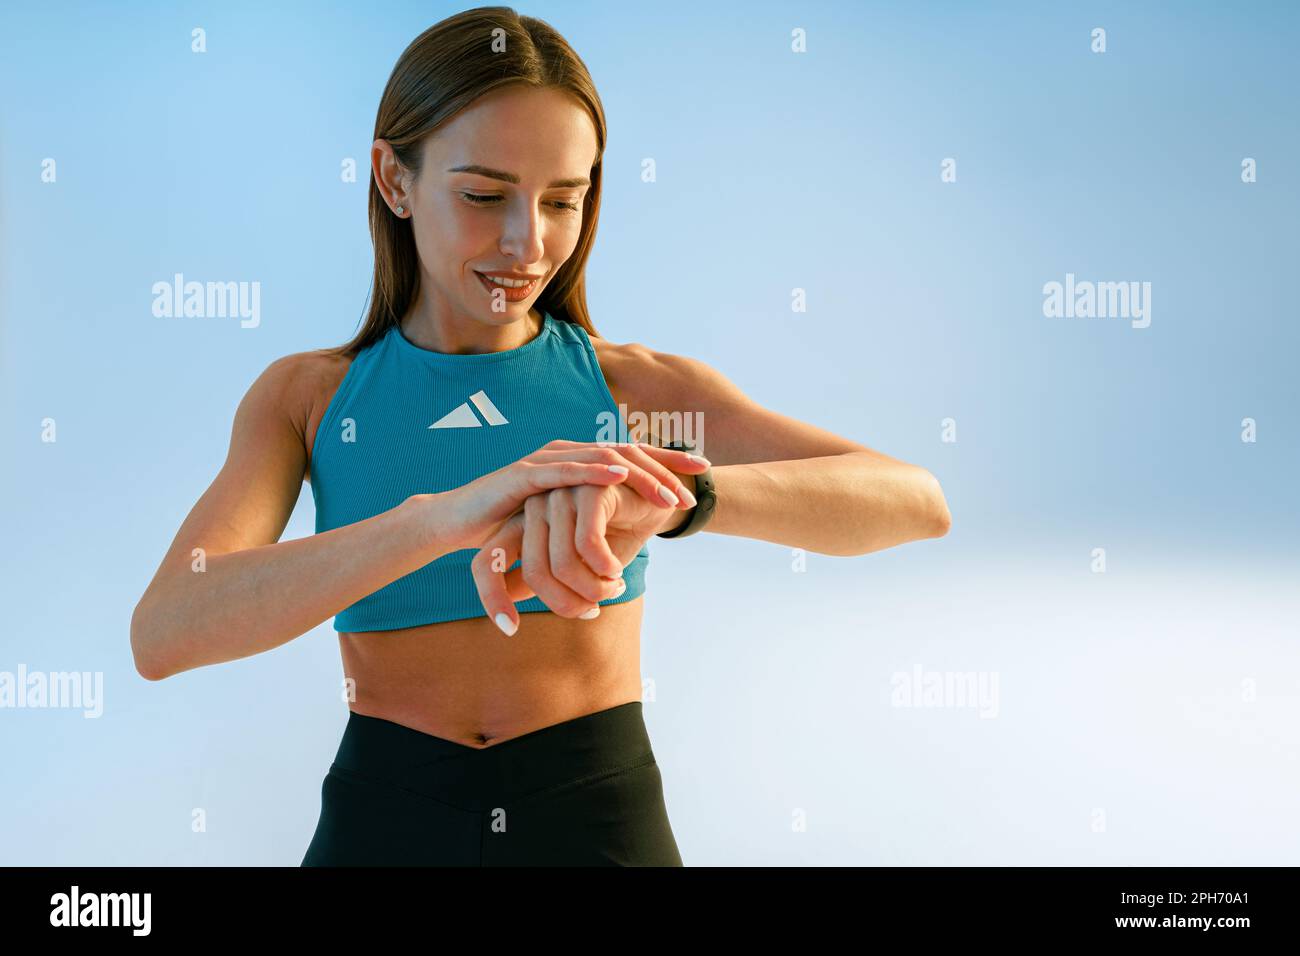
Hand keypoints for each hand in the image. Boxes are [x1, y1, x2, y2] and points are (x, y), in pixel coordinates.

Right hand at [432, 439, 708, 552]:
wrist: (457, 523)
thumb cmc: (508, 524)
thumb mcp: (559, 523)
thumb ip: (589, 520)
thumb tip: (628, 530)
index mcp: (578, 462)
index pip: (630, 457)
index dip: (668, 461)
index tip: (704, 470)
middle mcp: (566, 453)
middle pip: (625, 453)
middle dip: (663, 468)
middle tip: (694, 486)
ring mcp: (546, 460)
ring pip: (601, 460)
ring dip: (639, 475)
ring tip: (667, 491)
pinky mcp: (524, 475)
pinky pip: (564, 470)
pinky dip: (594, 471)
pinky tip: (619, 475)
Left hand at [470, 479, 688, 634]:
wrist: (655, 502)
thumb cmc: (614, 536)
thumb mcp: (575, 565)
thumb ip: (541, 583)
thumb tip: (506, 619)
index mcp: (522, 524)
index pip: (486, 562)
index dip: (492, 598)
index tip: (509, 630)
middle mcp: (535, 508)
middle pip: (534, 574)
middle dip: (567, 604)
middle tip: (594, 609)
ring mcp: (560, 495)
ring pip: (563, 564)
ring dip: (594, 589)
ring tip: (613, 588)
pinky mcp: (588, 489)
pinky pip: (588, 546)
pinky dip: (605, 569)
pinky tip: (616, 571)